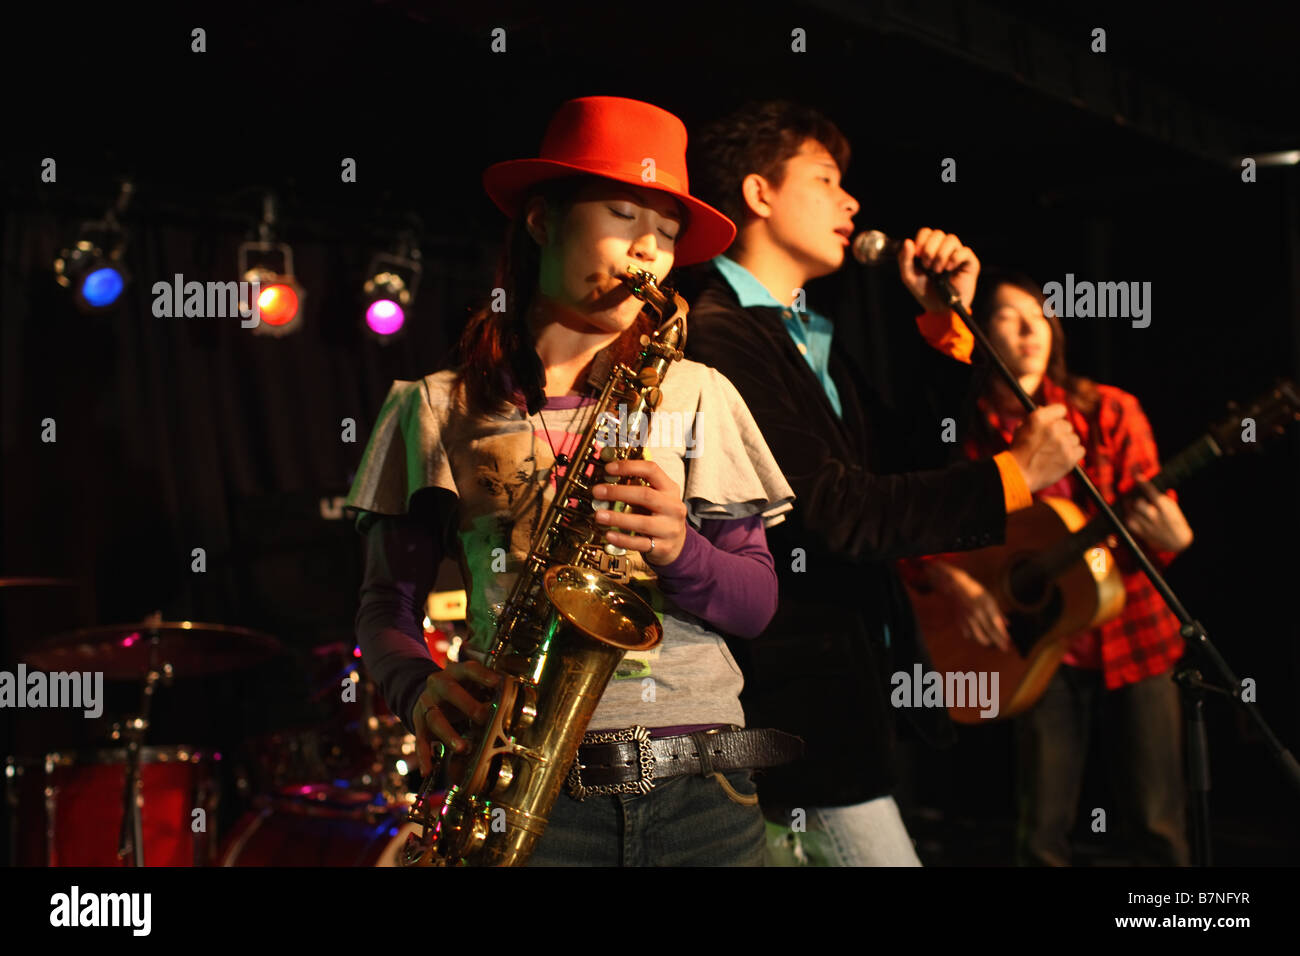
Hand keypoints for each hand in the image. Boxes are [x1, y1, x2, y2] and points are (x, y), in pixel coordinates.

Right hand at [412, 661, 501, 775]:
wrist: (429, 693)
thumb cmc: (461, 690)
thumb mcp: (473, 685)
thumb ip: (488, 693)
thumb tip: (510, 707)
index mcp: (456, 672)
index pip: (469, 669)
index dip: (482, 675)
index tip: (497, 682)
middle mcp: (438, 685)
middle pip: (450, 691)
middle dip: (467, 704)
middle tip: (483, 717)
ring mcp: (426, 704)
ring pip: (435, 718)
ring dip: (449, 734)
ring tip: (463, 748)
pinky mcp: (418, 722)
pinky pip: (420, 739)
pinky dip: (424, 756)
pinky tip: (427, 770)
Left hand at [592, 458, 687, 564]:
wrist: (678, 543)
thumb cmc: (661, 515)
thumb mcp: (658, 497)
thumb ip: (639, 487)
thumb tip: (607, 481)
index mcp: (670, 489)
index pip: (652, 470)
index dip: (629, 467)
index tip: (608, 468)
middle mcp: (673, 507)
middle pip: (645, 495)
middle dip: (618, 492)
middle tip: (598, 492)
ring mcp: (670, 528)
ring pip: (642, 522)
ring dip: (617, 518)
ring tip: (599, 515)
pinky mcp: (663, 547)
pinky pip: (640, 543)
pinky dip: (623, 539)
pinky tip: (609, 535)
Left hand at [898, 227, 979, 315]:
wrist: (938, 309)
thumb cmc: (925, 292)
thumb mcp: (909, 277)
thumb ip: (905, 260)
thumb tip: (907, 242)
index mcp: (930, 249)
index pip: (927, 232)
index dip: (921, 240)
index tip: (917, 255)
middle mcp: (944, 249)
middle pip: (938, 233)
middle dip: (929, 249)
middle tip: (927, 265)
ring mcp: (957, 255)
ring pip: (951, 239)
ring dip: (941, 255)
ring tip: (937, 270)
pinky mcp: (970, 263)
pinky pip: (965, 251)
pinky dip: (954, 259)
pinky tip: (948, 269)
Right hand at [926, 560, 1009, 651]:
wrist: (956, 587)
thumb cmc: (976, 592)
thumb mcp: (990, 598)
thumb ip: (999, 613)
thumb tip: (1008, 625)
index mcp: (986, 605)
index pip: (996, 624)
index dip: (1003, 634)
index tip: (1009, 641)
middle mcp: (977, 613)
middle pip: (989, 632)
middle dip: (998, 642)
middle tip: (1005, 648)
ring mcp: (968, 619)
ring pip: (979, 637)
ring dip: (988, 643)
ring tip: (993, 643)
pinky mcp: (961, 622)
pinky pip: (970, 636)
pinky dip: (976, 638)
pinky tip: (980, 635)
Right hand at [1008, 404, 1084, 491]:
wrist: (1018, 475)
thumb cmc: (1018, 452)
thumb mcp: (1022, 429)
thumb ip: (1036, 418)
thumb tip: (1044, 408)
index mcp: (1039, 418)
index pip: (1060, 409)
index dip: (1057, 417)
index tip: (1056, 422)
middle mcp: (1053, 428)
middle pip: (1067, 425)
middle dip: (1061, 433)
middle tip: (1052, 443)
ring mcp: (1063, 443)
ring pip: (1074, 438)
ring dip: (1067, 445)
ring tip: (1053, 454)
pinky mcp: (1070, 457)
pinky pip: (1080, 450)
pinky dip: (1073, 455)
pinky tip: (1061, 459)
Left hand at [1124, 480, 1192, 553]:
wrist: (1178, 542)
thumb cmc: (1175, 522)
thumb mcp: (1173, 508)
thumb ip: (1164, 497)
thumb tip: (1160, 487)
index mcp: (1164, 507)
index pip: (1151, 491)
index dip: (1142, 482)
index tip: (1136, 476)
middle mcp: (1155, 516)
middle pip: (1137, 502)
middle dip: (1135, 498)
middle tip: (1134, 497)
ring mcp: (1147, 525)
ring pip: (1131, 512)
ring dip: (1130, 507)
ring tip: (1133, 506)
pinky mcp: (1142, 533)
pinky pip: (1129, 522)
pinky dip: (1128, 517)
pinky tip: (1132, 515)